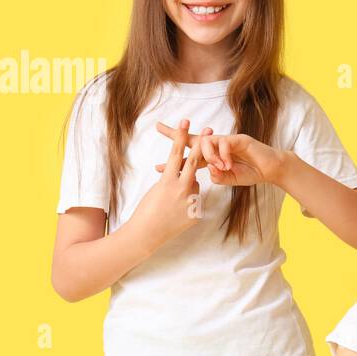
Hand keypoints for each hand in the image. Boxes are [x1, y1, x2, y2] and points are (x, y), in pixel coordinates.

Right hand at [127, 118, 207, 250]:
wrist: (146, 234)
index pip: (176, 154)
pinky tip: (177, 213)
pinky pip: (195, 200)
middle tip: (210, 130)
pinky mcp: (196, 213)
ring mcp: (191, 201)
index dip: (180, 136)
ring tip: (172, 201)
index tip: (186, 121)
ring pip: (195, 184)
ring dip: (187, 186)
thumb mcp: (157, 189)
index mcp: (167, 181)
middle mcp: (181, 189)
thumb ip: (174, 180)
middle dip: (203, 144)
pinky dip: (188, 202)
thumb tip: (187, 175)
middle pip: (195, 162)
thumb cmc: (146, 210)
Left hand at [154, 120, 281, 187]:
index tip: (157, 168)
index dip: (175, 163)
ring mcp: (227, 141)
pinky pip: (224, 143)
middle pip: (193, 138)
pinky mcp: (238, 139)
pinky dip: (223, 155)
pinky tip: (228, 164)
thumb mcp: (230, 180)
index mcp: (213, 157)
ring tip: (219, 167)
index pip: (190, 158)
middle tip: (158, 127)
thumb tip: (207, 170)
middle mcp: (217, 146)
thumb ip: (217, 176)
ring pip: (207, 141)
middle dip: (175, 134)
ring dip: (209, 155)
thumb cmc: (251, 173)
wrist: (271, 169)